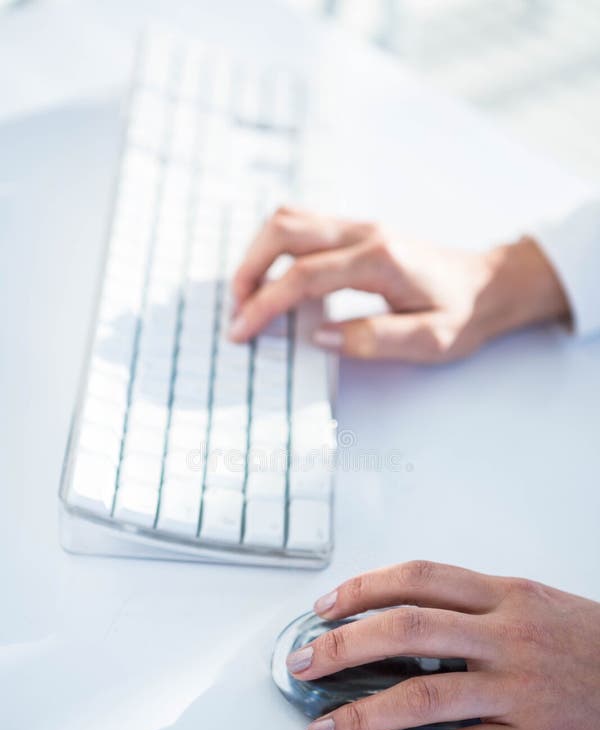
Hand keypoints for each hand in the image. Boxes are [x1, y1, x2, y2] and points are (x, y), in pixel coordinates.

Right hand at [230, 208, 569, 359]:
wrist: (489, 285)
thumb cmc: (463, 315)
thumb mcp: (430, 340)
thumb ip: (374, 340)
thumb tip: (317, 338)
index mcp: (380, 260)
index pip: (304, 276)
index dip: (265, 304)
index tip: (241, 332)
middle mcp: (364, 233)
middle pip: (285, 230)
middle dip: (249, 269)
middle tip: (237, 312)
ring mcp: (359, 226)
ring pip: (289, 220)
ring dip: (258, 255)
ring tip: (247, 297)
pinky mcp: (356, 231)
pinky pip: (302, 227)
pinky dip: (275, 249)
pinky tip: (273, 280)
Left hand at [285, 561, 599, 729]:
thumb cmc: (594, 644)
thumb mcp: (538, 604)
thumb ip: (478, 604)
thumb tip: (405, 612)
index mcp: (506, 595)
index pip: (419, 578)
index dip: (363, 588)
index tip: (325, 605)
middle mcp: (506, 635)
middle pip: (406, 629)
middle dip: (342, 646)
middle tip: (303, 663)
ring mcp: (517, 689)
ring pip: (421, 694)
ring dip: (360, 714)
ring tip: (321, 729)